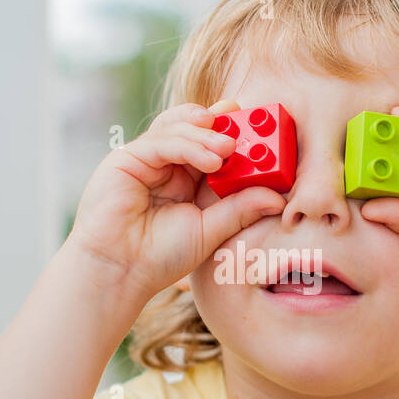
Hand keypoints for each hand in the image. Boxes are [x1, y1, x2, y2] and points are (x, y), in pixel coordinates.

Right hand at [65, 100, 286, 301]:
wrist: (119, 272)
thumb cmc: (159, 257)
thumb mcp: (209, 230)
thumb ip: (240, 210)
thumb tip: (279, 199)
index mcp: (187, 179)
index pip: (214, 147)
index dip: (237, 136)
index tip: (265, 131)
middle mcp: (167, 164)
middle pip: (196, 129)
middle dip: (224, 125)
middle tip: (251, 127)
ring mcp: (146, 159)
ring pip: (179, 129)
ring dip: (208, 135)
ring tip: (230, 147)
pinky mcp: (127, 158)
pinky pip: (162, 142)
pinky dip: (188, 145)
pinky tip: (211, 159)